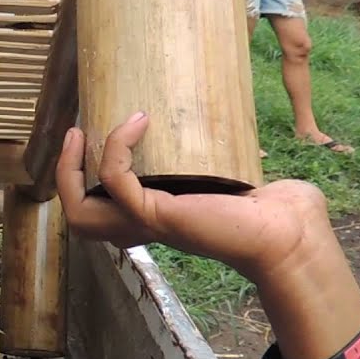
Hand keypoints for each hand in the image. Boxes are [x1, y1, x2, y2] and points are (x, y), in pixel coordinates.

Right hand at [55, 112, 333, 285]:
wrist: (294, 237)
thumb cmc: (280, 214)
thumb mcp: (238, 176)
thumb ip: (228, 157)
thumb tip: (234, 123)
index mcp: (162, 219)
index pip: (105, 211)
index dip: (86, 178)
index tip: (93, 135)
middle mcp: (148, 226)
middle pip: (81, 220)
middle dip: (65, 176)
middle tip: (75, 134)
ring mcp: (149, 223)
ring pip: (81, 214)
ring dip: (70, 171)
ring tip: (82, 130)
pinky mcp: (157, 215)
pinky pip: (114, 181)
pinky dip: (117, 148)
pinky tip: (139, 121)